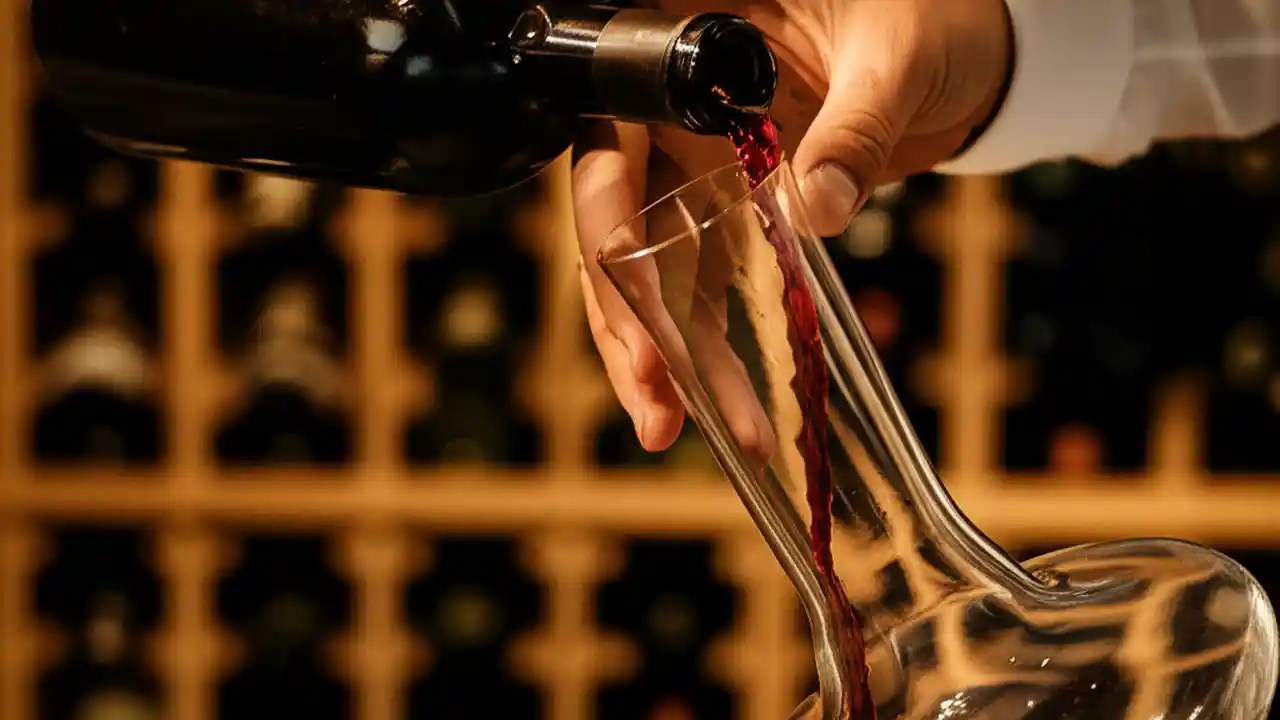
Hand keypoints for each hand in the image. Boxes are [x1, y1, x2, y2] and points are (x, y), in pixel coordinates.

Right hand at [574, 0, 1012, 450]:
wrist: (967, 48)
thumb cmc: (924, 18)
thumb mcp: (893, 57)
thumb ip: (855, 126)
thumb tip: (817, 208)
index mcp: (684, 62)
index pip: (611, 146)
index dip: (606, 228)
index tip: (627, 295)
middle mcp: (675, 123)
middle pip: (616, 231)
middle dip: (627, 322)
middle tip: (653, 400)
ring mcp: (703, 177)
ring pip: (653, 276)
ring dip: (663, 355)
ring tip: (670, 429)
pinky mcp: (740, 220)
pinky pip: (708, 290)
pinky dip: (711, 349)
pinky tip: (721, 405)